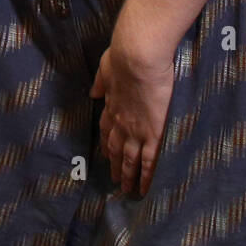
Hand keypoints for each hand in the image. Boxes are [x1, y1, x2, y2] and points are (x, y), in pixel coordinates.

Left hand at [90, 38, 175, 196]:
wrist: (137, 58)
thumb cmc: (122, 57)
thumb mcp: (105, 67)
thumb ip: (100, 82)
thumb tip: (93, 93)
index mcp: (110, 105)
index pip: (106, 129)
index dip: (106, 143)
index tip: (104, 153)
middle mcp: (120, 122)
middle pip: (116, 148)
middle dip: (114, 164)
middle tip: (113, 179)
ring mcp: (135, 130)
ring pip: (130, 159)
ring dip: (127, 175)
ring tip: (126, 189)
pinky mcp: (152, 133)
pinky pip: (148, 160)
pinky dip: (145, 176)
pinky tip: (144, 188)